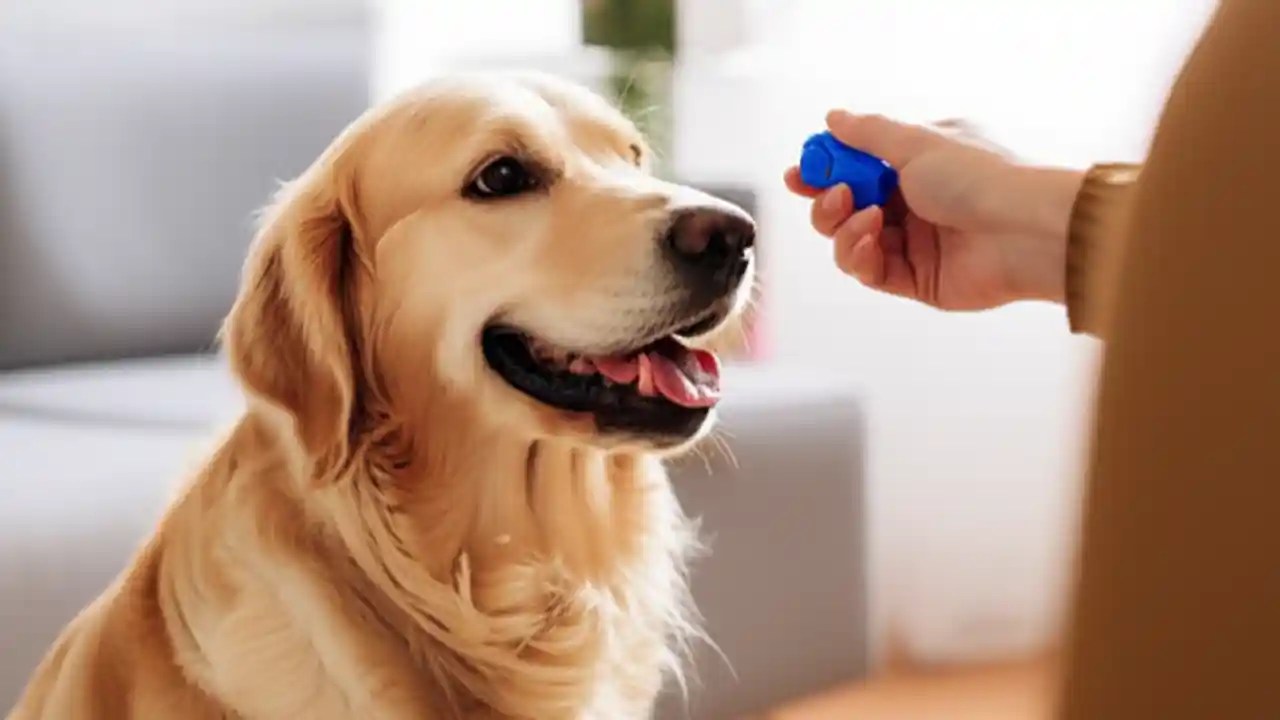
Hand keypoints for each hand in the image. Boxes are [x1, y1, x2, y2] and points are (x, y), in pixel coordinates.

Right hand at [785, 111, 1084, 309]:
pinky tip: (870, 240)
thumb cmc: (982, 178)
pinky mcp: (916, 280)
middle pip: (846, 208)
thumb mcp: (917, 143)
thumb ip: (868, 134)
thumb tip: (833, 118)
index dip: (825, 170)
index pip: (857, 166)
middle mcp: (913, 203)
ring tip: (864, 217)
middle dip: (828, 201)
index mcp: (918, 164)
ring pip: (851, 242)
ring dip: (844, 229)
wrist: (1025, 231)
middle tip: (832, 193)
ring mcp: (914, 243)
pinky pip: (869, 272)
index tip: (800, 171)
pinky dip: (860, 256)